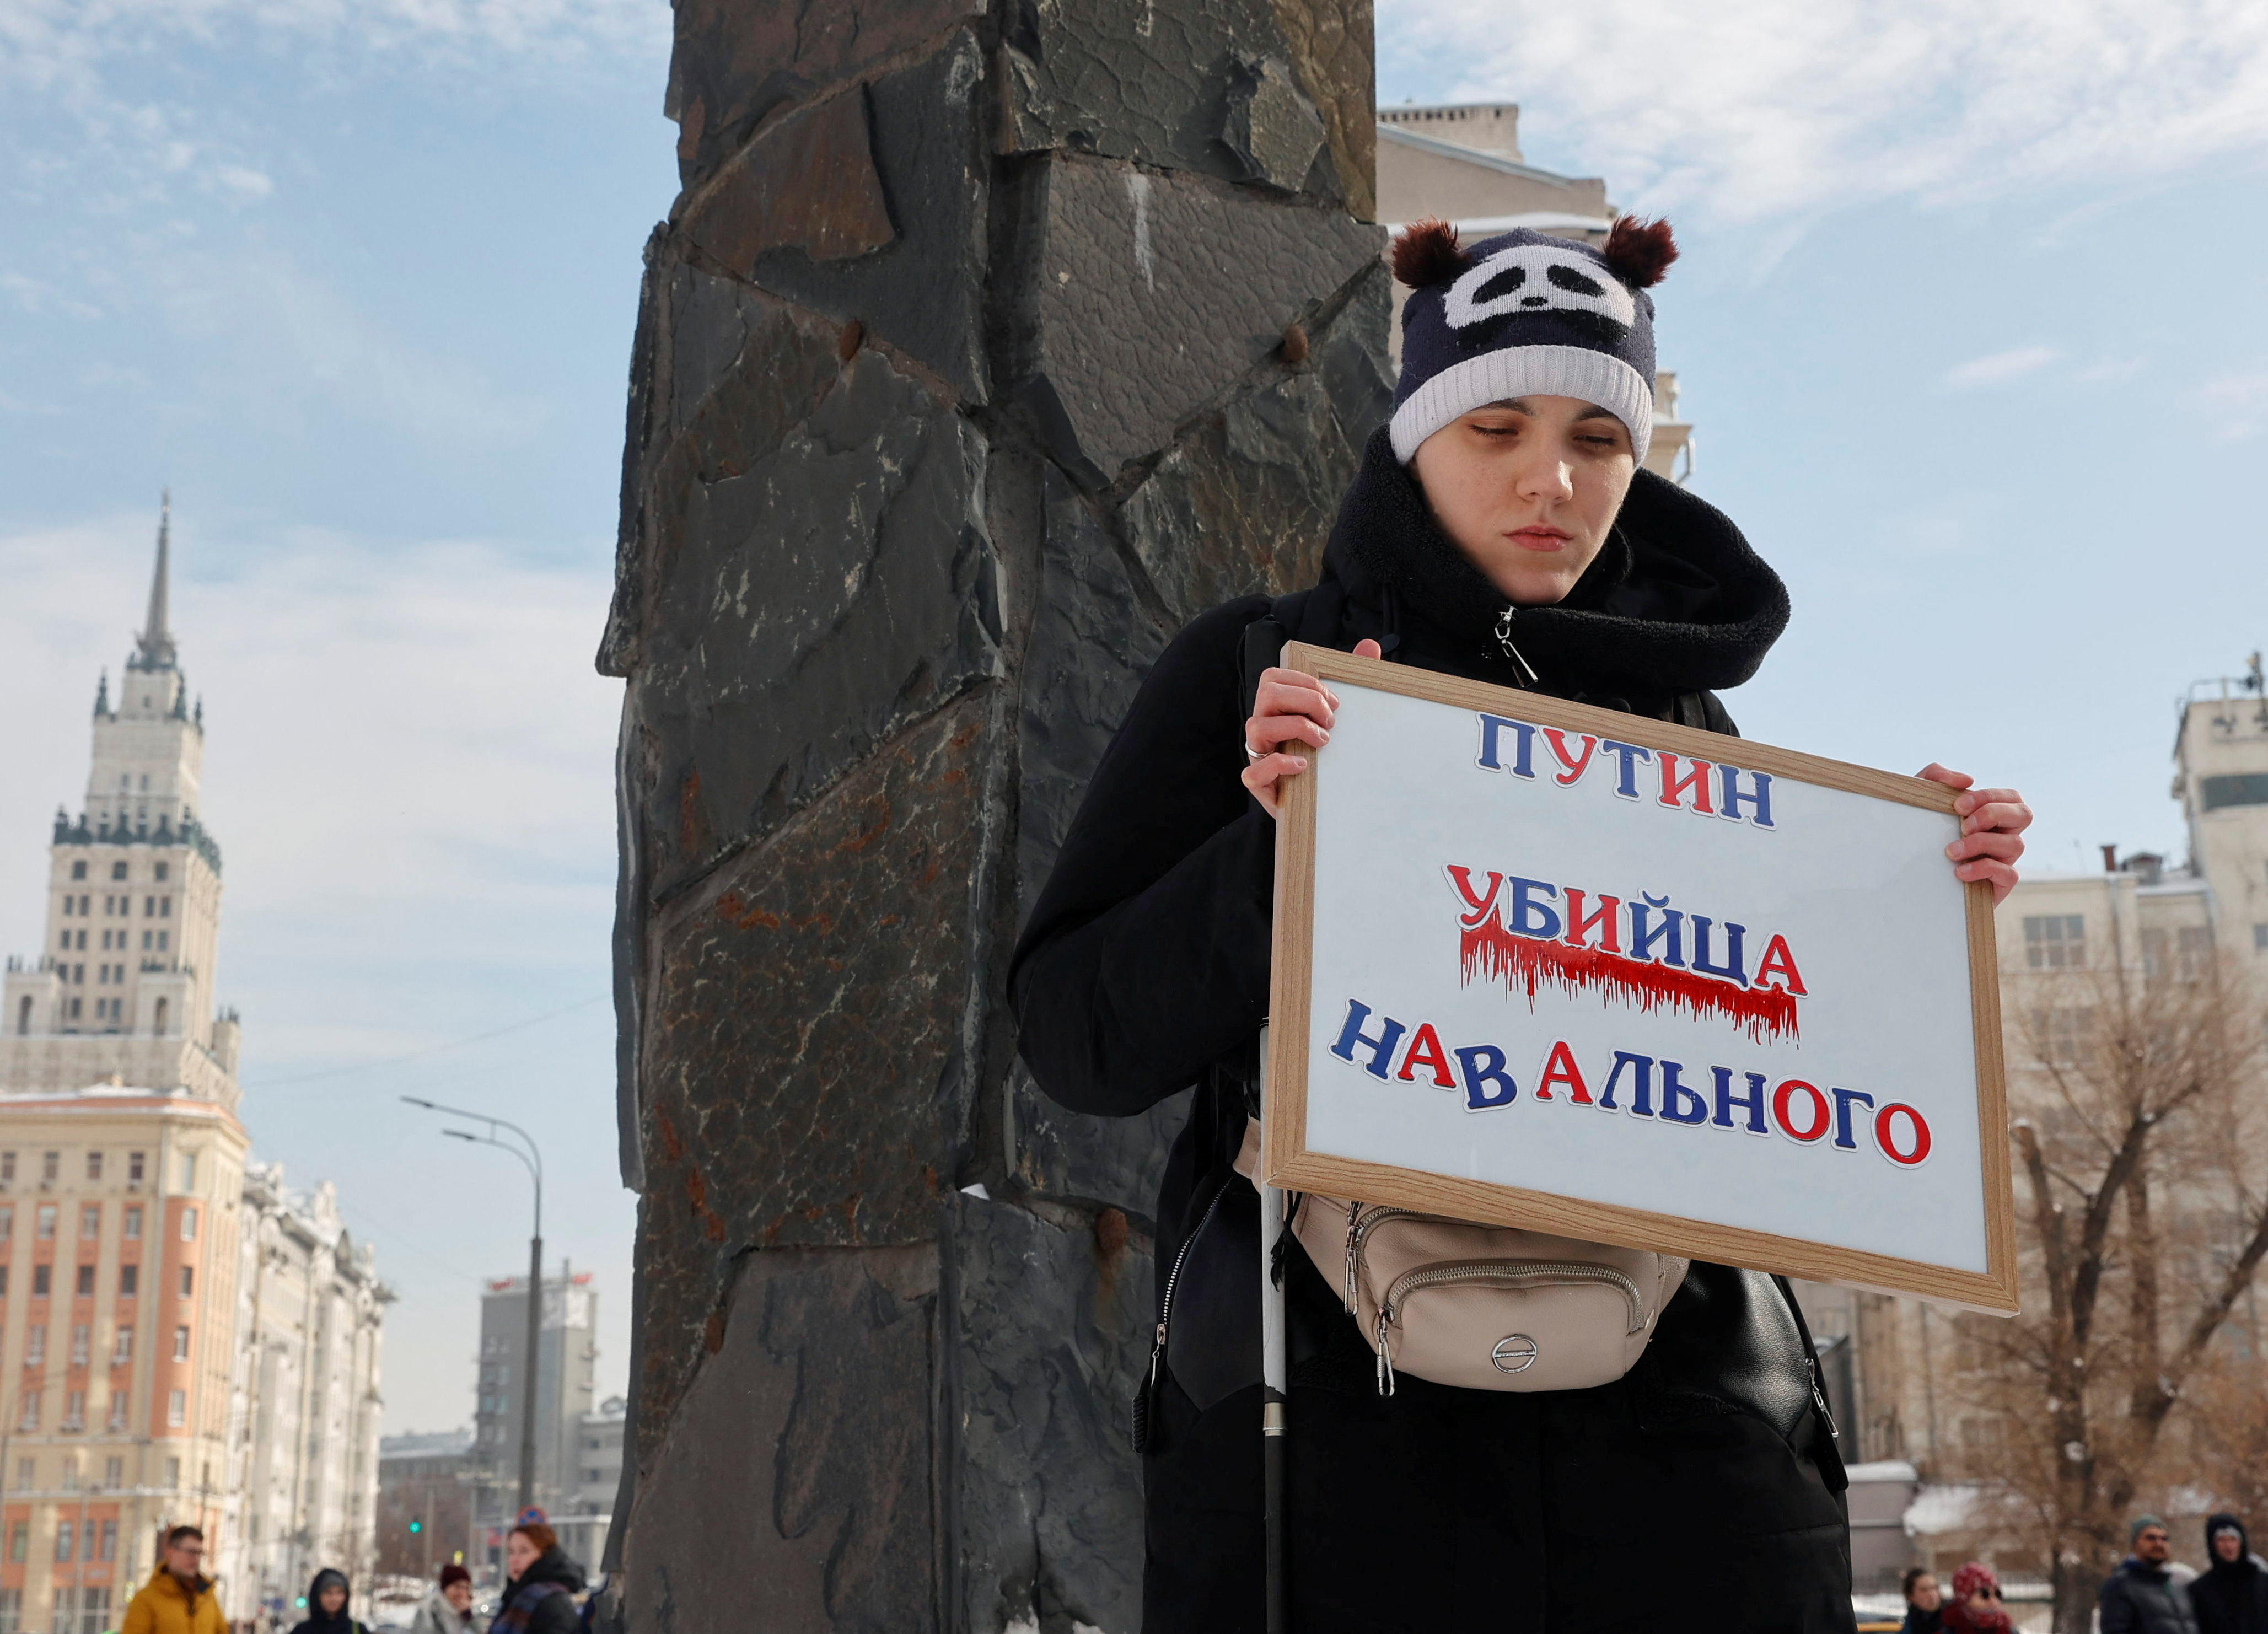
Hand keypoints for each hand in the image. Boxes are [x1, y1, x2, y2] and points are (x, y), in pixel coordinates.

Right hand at [1242, 639, 1382, 817]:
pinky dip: (1279, 764)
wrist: (1321, 807)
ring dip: (1297, 727)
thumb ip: (1352, 680)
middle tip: (1331, 720)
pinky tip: (1303, 765)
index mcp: (1276, 709)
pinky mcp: (1259, 785)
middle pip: (1266, 693)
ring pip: (1256, 727)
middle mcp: (1263, 728)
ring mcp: (1258, 756)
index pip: (1274, 677)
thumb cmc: (1327, 755)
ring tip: (1323, 740)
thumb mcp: (1339, 715)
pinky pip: (1254, 771)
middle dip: (1305, 700)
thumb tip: (1371, 645)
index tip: (1335, 702)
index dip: (1305, 682)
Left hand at [1918, 763, 2030, 904]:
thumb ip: (1936, 777)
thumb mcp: (1922, 802)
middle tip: (1963, 825)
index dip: (1988, 797)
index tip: (1957, 806)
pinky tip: (1959, 872)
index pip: (2011, 797)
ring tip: (1950, 852)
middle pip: (2024, 814)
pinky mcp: (2000, 883)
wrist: (1913, 878)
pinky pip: (2009, 873)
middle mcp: (2005, 835)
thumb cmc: (1923, 834)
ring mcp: (2005, 859)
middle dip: (1993, 814)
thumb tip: (1966, 780)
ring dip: (1981, 843)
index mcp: (1994, 815)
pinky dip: (1984, 869)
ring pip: (2015, 844)